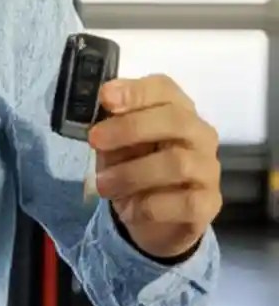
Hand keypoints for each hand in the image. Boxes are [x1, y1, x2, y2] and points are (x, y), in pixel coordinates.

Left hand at [88, 75, 221, 259]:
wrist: (153, 217)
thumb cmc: (133, 166)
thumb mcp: (116, 144)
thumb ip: (111, 127)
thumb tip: (100, 112)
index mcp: (176, 110)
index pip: (164, 88)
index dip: (136, 90)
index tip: (105, 97)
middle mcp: (199, 135)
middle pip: (175, 119)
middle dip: (130, 128)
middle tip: (94, 140)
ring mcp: (208, 169)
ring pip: (178, 163)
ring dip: (132, 173)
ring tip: (103, 183)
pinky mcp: (209, 203)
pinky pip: (185, 202)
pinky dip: (151, 205)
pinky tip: (130, 209)